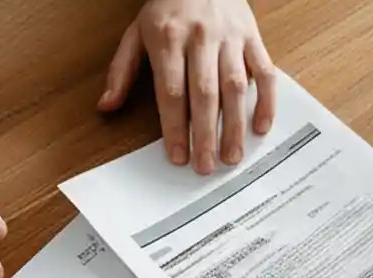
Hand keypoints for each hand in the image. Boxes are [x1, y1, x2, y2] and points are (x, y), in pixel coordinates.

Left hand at [98, 0, 275, 174]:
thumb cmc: (167, 8)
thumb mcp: (135, 32)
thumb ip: (121, 70)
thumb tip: (106, 106)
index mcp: (167, 37)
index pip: (172, 91)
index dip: (175, 127)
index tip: (177, 156)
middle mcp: (200, 37)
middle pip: (204, 94)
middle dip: (205, 134)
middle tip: (206, 167)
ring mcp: (229, 37)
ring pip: (234, 86)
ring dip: (235, 125)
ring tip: (232, 156)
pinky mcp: (252, 36)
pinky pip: (264, 71)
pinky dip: (266, 101)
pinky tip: (260, 127)